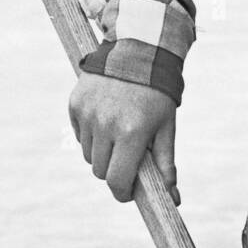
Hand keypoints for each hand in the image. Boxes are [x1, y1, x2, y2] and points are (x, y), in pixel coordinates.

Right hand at [68, 71, 178, 204]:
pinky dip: (91, 134)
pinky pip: (80, 135)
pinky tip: (106, 116)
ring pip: (89, 155)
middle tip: (128, 154)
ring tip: (119, 131)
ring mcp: (88, 114)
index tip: (129, 190)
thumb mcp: (166, 125)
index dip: (123, 192)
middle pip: (101, 171)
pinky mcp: (75, 104)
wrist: (138, 49)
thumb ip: (165, 163)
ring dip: (102, 152)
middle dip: (114, 170)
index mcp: (132, 132)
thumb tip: (172, 198)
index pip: (117, 181)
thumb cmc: (157, 92)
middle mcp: (106, 125)